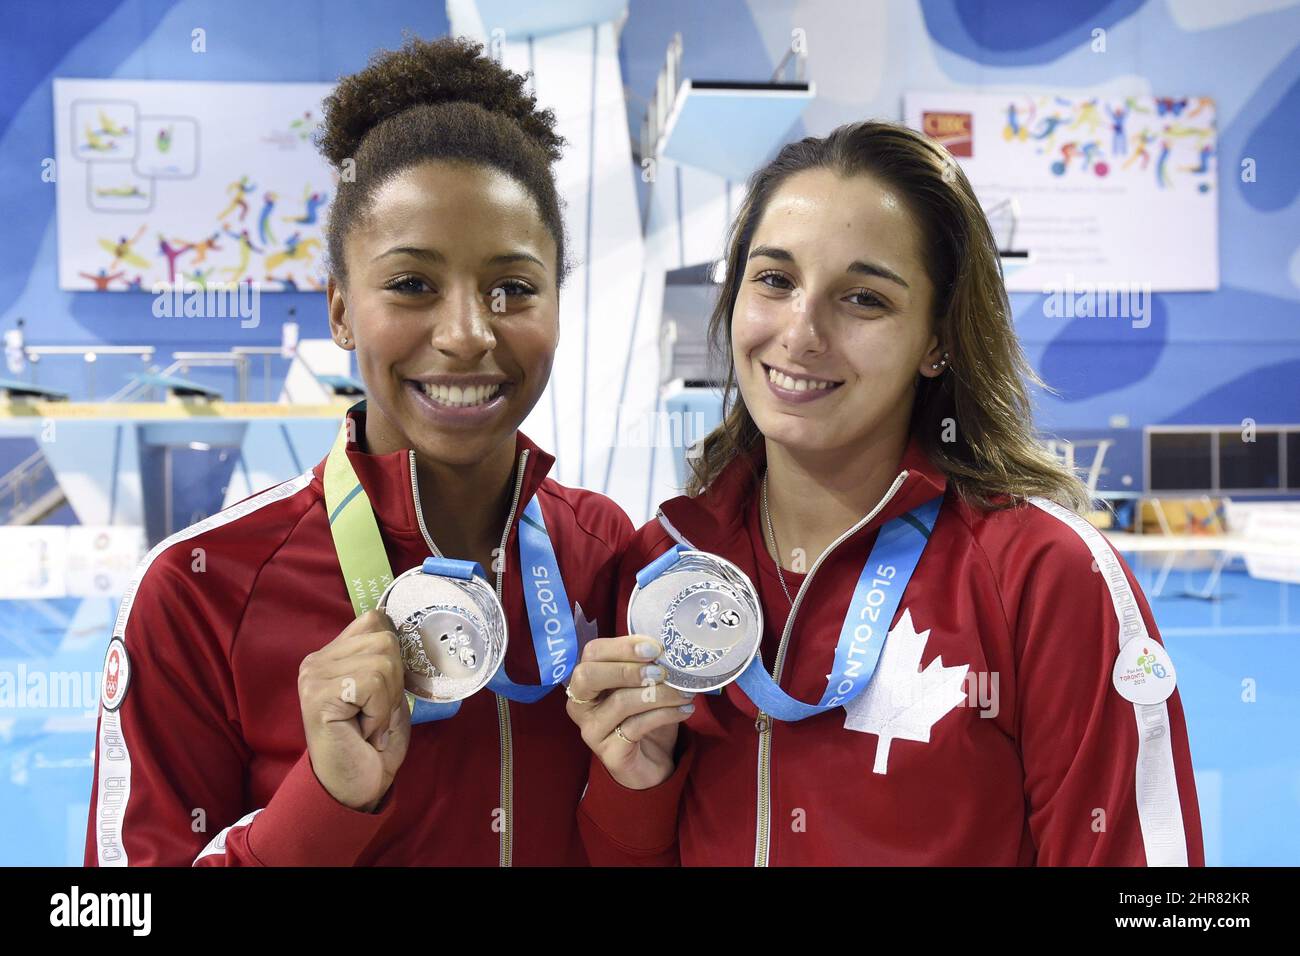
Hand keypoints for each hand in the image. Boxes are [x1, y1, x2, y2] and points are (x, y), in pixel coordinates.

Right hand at [297, 609, 410, 810]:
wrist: (356, 786)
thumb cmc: (373, 743)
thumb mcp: (387, 691)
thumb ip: (387, 657)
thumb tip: (400, 624)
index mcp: (332, 655)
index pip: (375, 620)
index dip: (395, 655)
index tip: (385, 692)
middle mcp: (316, 660)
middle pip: (384, 639)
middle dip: (395, 682)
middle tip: (376, 714)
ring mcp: (313, 676)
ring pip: (383, 661)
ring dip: (387, 701)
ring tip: (369, 723)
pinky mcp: (317, 694)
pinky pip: (373, 683)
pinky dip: (380, 712)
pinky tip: (364, 731)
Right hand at [565, 636, 693, 789]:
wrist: (651, 763)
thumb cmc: (645, 718)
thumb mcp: (643, 687)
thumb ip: (645, 666)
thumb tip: (665, 647)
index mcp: (586, 682)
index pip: (593, 653)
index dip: (623, 646)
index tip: (655, 648)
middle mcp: (581, 706)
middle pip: (589, 675)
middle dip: (628, 669)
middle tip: (662, 672)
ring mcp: (591, 731)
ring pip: (620, 702)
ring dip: (658, 693)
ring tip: (684, 693)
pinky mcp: (610, 753)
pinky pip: (637, 726)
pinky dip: (665, 714)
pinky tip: (685, 710)